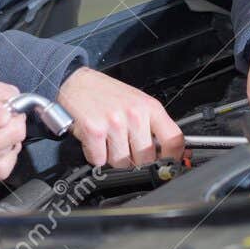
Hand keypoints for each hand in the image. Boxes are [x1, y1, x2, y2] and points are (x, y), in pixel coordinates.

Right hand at [58, 66, 181, 167]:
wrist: (75, 82)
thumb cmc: (106, 94)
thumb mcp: (137, 102)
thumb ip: (152, 125)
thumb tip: (164, 152)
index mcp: (150, 107)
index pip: (173, 140)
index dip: (173, 159)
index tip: (167, 166)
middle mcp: (135, 115)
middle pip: (146, 159)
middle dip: (134, 160)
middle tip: (124, 147)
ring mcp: (115, 123)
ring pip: (121, 162)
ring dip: (112, 158)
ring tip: (107, 141)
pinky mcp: (95, 131)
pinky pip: (100, 160)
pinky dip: (95, 156)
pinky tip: (95, 142)